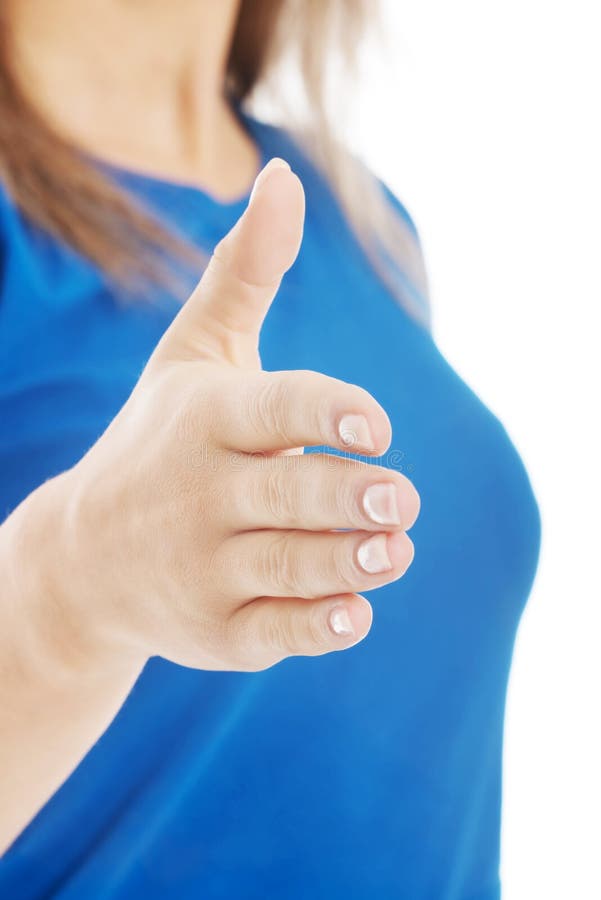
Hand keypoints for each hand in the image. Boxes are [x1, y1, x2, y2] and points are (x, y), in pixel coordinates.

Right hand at [54, 158, 419, 671]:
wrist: (84, 558)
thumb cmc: (157, 439)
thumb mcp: (192, 353)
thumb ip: (244, 271)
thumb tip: (283, 175)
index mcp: (204, 420)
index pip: (273, 412)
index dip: (327, 415)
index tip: (377, 426)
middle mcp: (199, 495)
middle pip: (290, 495)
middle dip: (349, 497)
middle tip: (402, 497)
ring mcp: (203, 568)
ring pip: (288, 564)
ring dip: (347, 560)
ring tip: (395, 548)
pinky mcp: (216, 630)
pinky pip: (274, 631)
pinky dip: (316, 625)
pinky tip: (355, 610)